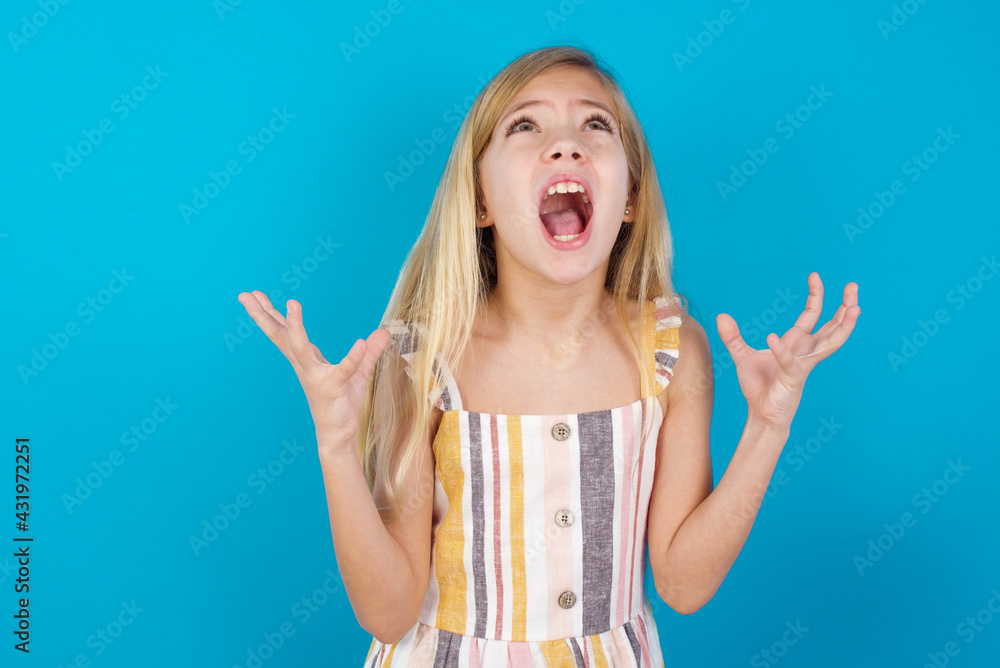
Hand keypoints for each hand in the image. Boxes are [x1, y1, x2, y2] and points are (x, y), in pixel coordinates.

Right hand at [237, 290, 391, 455]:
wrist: (338, 436)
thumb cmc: (342, 404)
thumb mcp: (358, 372)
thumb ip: (369, 352)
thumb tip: (384, 332)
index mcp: (306, 360)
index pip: (284, 332)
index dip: (269, 313)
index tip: (254, 295)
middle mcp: (305, 366)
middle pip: (281, 335)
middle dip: (263, 315)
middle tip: (245, 295)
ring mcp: (316, 377)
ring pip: (300, 348)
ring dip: (295, 326)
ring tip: (292, 303)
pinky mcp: (333, 389)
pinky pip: (345, 371)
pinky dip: (353, 358)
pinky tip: (360, 343)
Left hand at [715, 273, 859, 429]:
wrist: (761, 412)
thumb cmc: (759, 386)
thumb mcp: (742, 356)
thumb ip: (733, 337)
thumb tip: (721, 316)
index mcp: (797, 343)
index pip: (812, 315)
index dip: (816, 295)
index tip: (814, 276)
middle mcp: (806, 352)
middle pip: (833, 325)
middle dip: (845, 306)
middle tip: (853, 285)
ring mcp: (804, 365)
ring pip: (832, 342)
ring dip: (844, 326)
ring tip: (854, 308)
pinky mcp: (794, 379)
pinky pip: (790, 362)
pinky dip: (782, 351)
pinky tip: (772, 338)